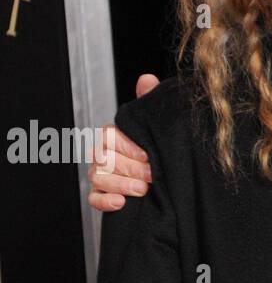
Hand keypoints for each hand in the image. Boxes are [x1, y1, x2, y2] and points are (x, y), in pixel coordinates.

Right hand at [86, 74, 158, 210]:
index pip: (110, 135)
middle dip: (129, 167)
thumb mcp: (155, 126)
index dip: (128, 146)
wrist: (166, 180)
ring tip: (142, 189)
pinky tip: (121, 203)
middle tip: (151, 174)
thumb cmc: (156, 149)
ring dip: (120, 183)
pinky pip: (94, 199)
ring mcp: (100, 175)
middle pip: (104, 157)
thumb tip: (147, 79)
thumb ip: (148, 103)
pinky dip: (106, 201)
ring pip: (98, 177)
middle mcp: (103, 154)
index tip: (147, 155)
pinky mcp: (101, 196)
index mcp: (114, 136)